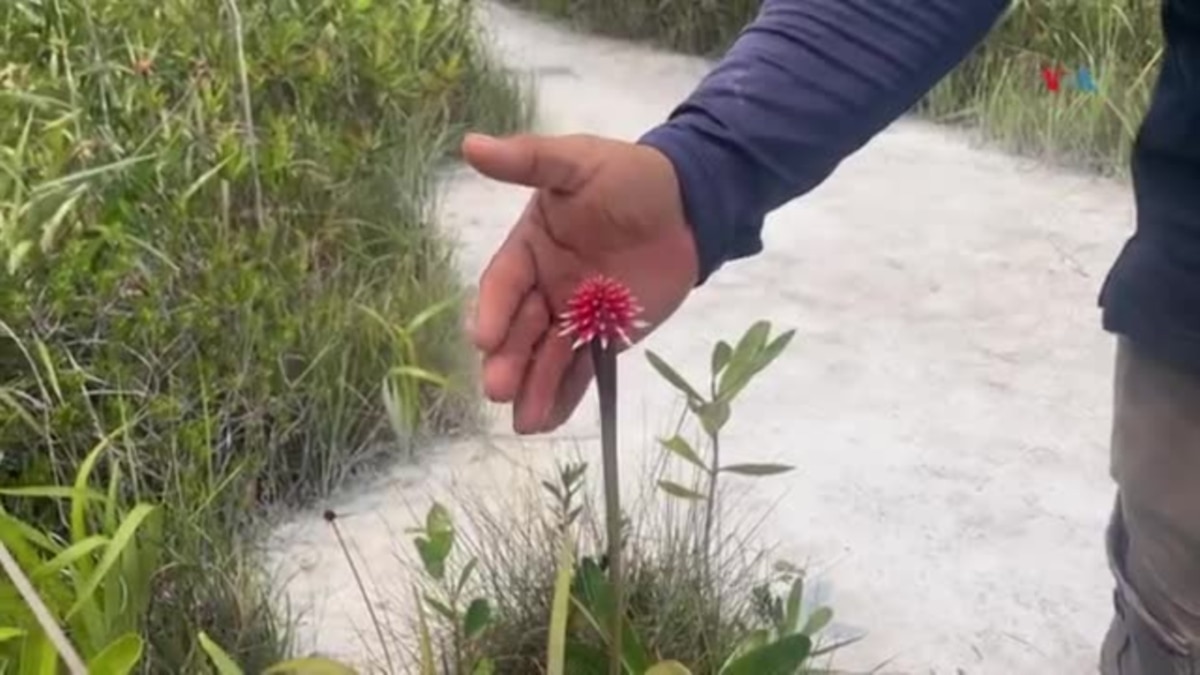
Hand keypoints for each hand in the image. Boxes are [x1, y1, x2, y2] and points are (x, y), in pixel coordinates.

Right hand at [462, 132, 699, 433]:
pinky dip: (564, 395)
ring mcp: (574, 316)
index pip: (504, 283)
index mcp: (529, 247)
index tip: (484, 338)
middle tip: (499, 389)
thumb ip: (529, 160)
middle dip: (509, 359)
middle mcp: (544, 286)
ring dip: (533, 387)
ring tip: (523, 421)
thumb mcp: (577, 162)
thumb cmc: (628, 177)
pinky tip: (547, 421)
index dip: (493, 309)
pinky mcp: (605, 337)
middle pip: (520, 328)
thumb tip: (470, 145)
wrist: (689, 204)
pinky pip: (582, 370)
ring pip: (547, 357)